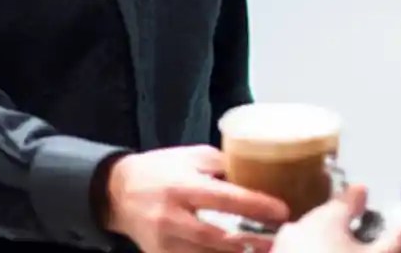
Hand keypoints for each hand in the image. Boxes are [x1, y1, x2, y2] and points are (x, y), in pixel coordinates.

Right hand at [103, 145, 289, 252]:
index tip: (283, 210)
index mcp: (183, 187)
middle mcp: (174, 217)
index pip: (226, 199)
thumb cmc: (160, 170)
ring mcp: (166, 242)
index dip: (256, 206)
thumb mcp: (189, 157)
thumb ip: (221, 164)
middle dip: (253, 241)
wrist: (118, 193)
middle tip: (280, 240)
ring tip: (263, 251)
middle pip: (220, 237)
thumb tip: (257, 170)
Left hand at [272, 186, 400, 252]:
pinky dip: (312, 251)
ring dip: (326, 239)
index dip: (360, 197)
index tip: (365, 193)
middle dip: (342, 221)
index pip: (347, 197)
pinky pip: (298, 250)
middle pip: (326, 216)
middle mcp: (299, 226)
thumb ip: (396, 240)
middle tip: (358, 228)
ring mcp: (282, 246)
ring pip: (309, 234)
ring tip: (342, 248)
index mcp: (326, 219)